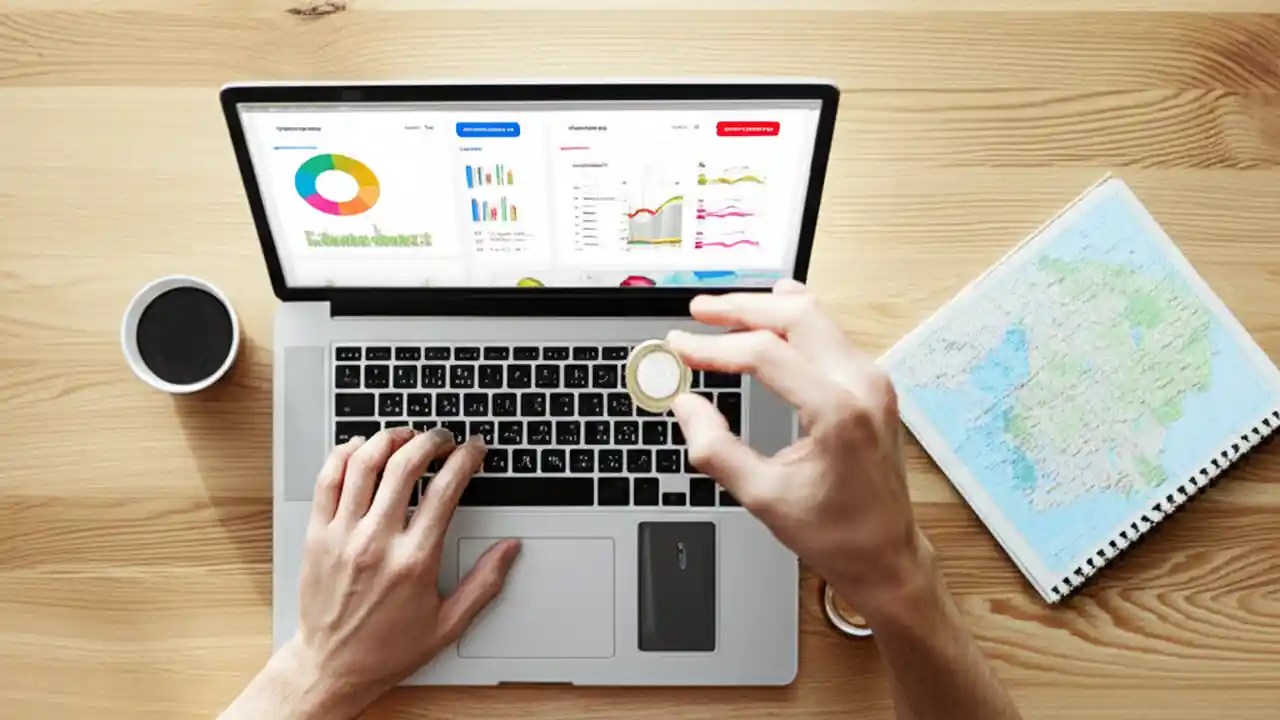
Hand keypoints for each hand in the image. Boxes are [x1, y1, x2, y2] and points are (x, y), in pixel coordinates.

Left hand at [278, 428, 519, 716]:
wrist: (332, 667)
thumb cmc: (388, 649)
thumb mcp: (449, 624)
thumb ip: (485, 583)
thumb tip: (510, 549)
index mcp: (414, 561)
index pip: (445, 489)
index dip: (465, 459)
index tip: (473, 450)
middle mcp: (377, 542)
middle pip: (405, 465)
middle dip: (430, 440)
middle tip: (443, 438)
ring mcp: (342, 535)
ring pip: (364, 464)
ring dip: (389, 439)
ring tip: (406, 435)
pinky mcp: (316, 535)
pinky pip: (327, 480)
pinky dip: (344, 455)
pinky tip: (361, 449)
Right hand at [667, 280, 928, 619]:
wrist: (886, 554)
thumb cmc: (836, 533)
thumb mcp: (762, 497)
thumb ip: (715, 448)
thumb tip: (685, 405)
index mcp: (838, 412)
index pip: (764, 354)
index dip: (714, 346)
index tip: (680, 345)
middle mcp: (863, 385)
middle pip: (796, 314)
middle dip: (741, 307)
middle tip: (699, 310)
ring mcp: (873, 381)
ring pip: (816, 316)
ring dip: (767, 308)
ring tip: (725, 310)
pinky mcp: (872, 385)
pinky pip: (830, 333)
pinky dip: (793, 321)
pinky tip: (772, 312)